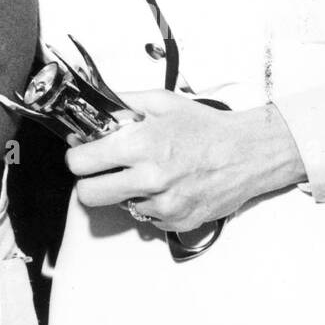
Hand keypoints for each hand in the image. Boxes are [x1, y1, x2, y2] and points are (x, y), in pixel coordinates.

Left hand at [64, 91, 306, 230]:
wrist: (247, 153)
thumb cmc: (206, 127)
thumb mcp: (159, 102)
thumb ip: (120, 104)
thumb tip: (91, 110)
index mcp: (140, 146)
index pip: (80, 163)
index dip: (77, 156)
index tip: (82, 152)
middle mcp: (149, 179)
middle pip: (88, 195)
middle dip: (90, 180)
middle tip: (104, 168)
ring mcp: (164, 205)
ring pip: (118, 206)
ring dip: (125, 191)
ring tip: (148, 171)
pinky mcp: (177, 222)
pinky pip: (146, 217)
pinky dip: (150, 203)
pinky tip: (166, 184)